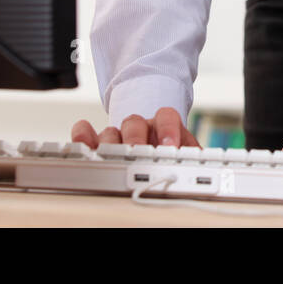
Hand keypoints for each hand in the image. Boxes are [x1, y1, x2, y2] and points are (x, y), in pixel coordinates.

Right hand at [70, 106, 199, 148]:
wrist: (156, 146)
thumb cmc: (170, 152)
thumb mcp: (186, 153)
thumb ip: (190, 156)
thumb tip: (200, 167)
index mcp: (164, 125)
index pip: (166, 116)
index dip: (168, 128)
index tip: (170, 144)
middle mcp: (141, 127)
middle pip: (135, 123)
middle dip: (135, 139)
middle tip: (137, 153)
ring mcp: (119, 134)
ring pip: (111, 131)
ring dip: (110, 143)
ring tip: (110, 156)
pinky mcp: (98, 144)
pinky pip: (86, 134)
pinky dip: (82, 137)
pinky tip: (82, 144)